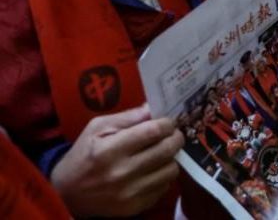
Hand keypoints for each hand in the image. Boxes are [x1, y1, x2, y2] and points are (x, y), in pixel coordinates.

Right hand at [51, 104, 183, 217]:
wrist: (66, 194)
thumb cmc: (82, 155)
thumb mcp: (96, 129)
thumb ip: (127, 117)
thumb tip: (153, 107)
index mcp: (109, 150)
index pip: (153, 131)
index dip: (167, 123)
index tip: (167, 122)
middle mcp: (122, 172)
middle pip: (167, 149)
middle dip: (175, 137)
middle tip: (172, 134)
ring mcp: (130, 193)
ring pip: (171, 169)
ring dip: (171, 158)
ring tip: (161, 153)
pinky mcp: (136, 207)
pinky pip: (164, 187)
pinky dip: (163, 176)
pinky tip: (152, 170)